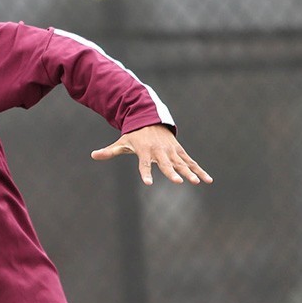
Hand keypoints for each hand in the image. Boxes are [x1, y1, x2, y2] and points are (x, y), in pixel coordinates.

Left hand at [91, 124, 212, 185]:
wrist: (150, 119)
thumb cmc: (134, 135)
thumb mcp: (121, 142)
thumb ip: (109, 151)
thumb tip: (93, 155)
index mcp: (144, 151)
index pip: (143, 164)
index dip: (145, 173)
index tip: (147, 183)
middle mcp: (159, 151)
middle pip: (166, 164)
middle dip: (172, 173)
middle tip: (178, 182)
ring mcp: (171, 151)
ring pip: (182, 163)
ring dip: (190, 172)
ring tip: (198, 182)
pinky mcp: (179, 151)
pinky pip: (191, 162)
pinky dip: (199, 170)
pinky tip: (208, 180)